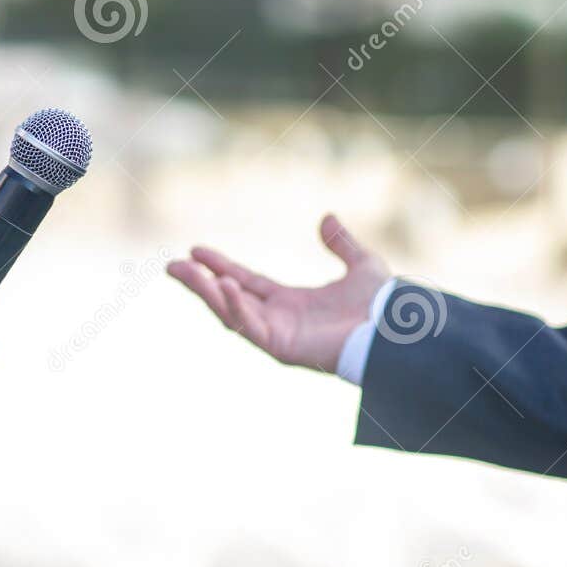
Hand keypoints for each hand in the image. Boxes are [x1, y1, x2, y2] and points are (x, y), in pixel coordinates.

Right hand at [167, 213, 389, 371]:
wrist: (395, 328)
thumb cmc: (382, 306)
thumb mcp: (361, 264)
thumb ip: (341, 244)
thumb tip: (327, 218)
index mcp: (291, 304)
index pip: (246, 282)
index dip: (221, 266)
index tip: (196, 250)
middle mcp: (279, 321)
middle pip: (228, 300)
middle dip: (199, 284)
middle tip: (171, 265)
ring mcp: (278, 335)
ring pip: (231, 314)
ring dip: (205, 293)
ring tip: (181, 271)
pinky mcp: (282, 347)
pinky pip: (251, 327)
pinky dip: (236, 306)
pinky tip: (224, 285)